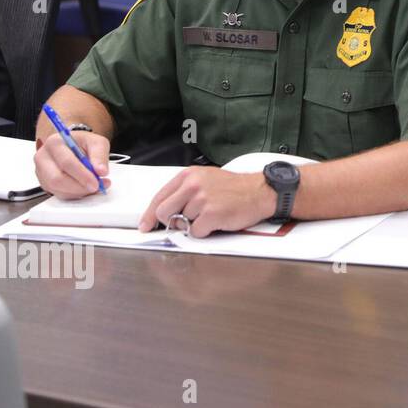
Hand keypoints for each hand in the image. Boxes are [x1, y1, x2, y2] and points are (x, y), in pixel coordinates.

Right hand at [34, 131, 110, 198]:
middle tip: (96, 186)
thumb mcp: (97, 142)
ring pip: (57, 189)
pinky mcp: (45, 183)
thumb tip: (101, 171)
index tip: (96, 182)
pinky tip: (85, 187)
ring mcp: (41, 172)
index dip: (82, 175)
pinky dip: (75, 194)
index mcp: (55, 143)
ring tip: (94, 185)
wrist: (73, 146)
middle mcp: (43, 157)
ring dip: (79, 191)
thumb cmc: (83, 143)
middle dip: (79, 186)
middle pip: (57, 179)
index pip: (66, 162)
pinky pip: (59, 194)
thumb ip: (100, 155)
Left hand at [139, 167, 273, 237]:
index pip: (159, 197)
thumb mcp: (206, 179)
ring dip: (194, 225)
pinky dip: (205, 231)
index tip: (146, 225)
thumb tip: (164, 210)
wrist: (260, 191)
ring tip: (211, 215)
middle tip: (186, 222)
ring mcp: (202, 199)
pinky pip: (196, 232)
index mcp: (188, 176)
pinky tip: (217, 222)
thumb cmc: (235, 188)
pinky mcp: (212, 214)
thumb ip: (184, 191)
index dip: (149, 214)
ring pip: (182, 223)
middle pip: (163, 212)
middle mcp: (193, 185)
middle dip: (172, 221)